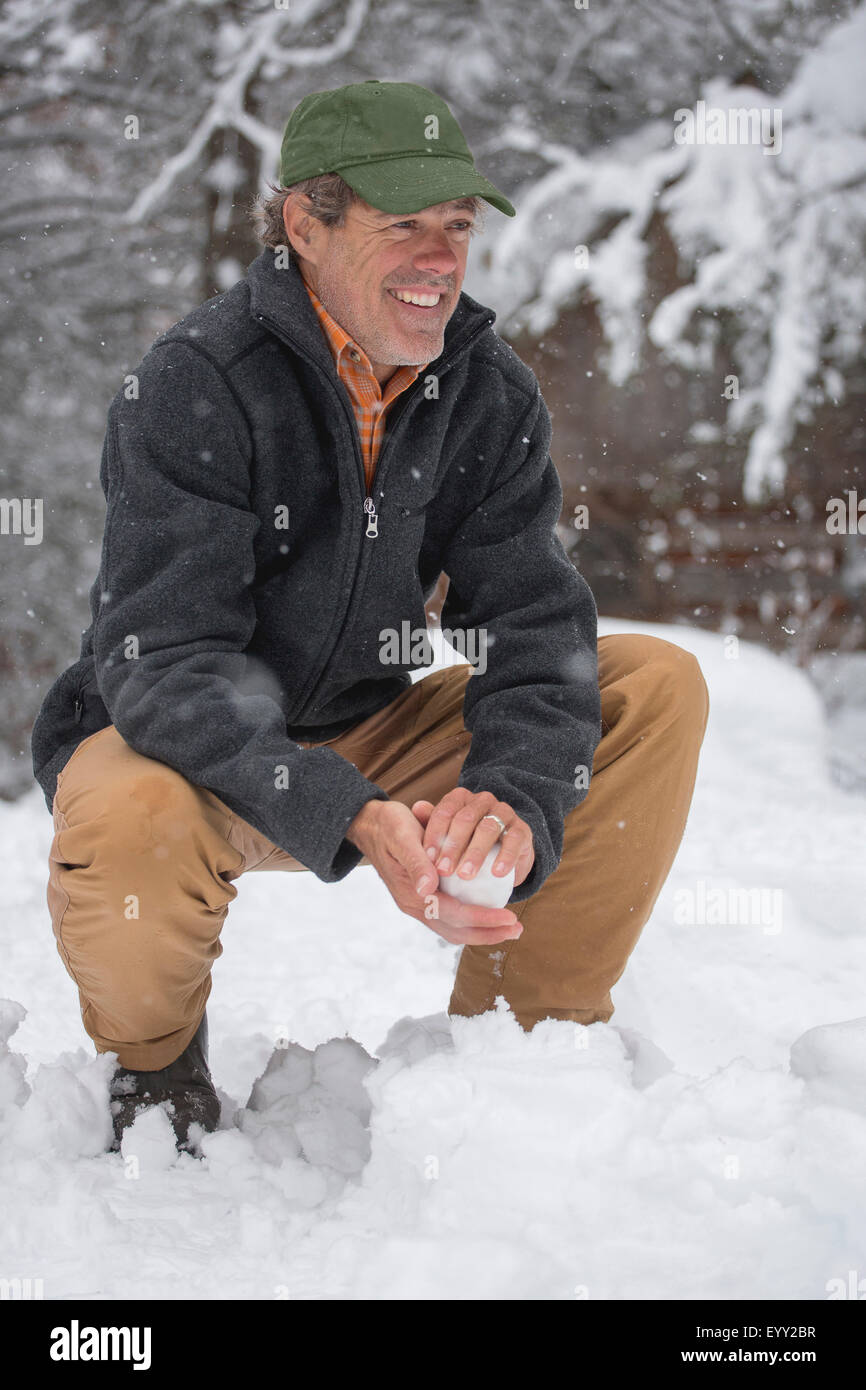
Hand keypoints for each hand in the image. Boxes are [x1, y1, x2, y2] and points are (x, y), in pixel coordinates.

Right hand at [345, 799, 522, 945]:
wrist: (370, 824)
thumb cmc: (389, 825)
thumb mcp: (402, 836)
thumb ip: (416, 862)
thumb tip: (428, 888)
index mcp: (411, 893)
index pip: (454, 915)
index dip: (483, 918)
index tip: (509, 916)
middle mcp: (415, 905)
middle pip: (456, 930)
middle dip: (489, 933)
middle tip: (517, 928)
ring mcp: (418, 904)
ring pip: (454, 929)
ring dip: (482, 931)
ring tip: (508, 928)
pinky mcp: (422, 899)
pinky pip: (450, 919)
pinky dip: (471, 921)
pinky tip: (488, 913)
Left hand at [411, 789, 534, 887]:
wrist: (503, 856)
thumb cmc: (467, 845)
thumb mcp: (447, 836)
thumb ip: (431, 823)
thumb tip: (417, 808)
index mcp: (461, 799)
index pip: (445, 811)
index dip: (435, 835)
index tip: (427, 860)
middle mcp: (483, 801)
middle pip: (465, 819)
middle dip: (452, 846)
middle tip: (443, 871)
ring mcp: (504, 813)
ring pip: (488, 828)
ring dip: (475, 853)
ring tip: (465, 875)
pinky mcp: (522, 830)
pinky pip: (514, 840)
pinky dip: (505, 857)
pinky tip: (496, 873)